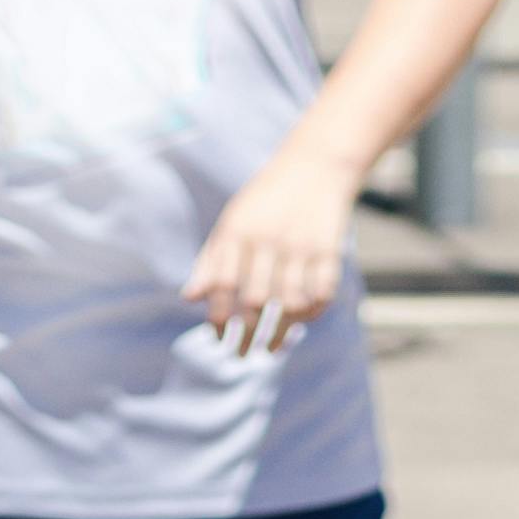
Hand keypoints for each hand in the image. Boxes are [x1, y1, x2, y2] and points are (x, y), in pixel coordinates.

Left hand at [183, 152, 358, 361]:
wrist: (316, 165)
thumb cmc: (266, 200)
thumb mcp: (233, 221)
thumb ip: (211, 259)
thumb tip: (189, 299)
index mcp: (238, 231)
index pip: (221, 284)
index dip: (217, 317)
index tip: (218, 338)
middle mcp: (267, 239)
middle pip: (254, 300)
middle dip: (247, 334)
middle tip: (242, 354)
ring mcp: (300, 245)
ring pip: (289, 303)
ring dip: (280, 331)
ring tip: (272, 347)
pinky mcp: (329, 249)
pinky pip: (321, 294)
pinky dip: (312, 314)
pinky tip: (302, 321)